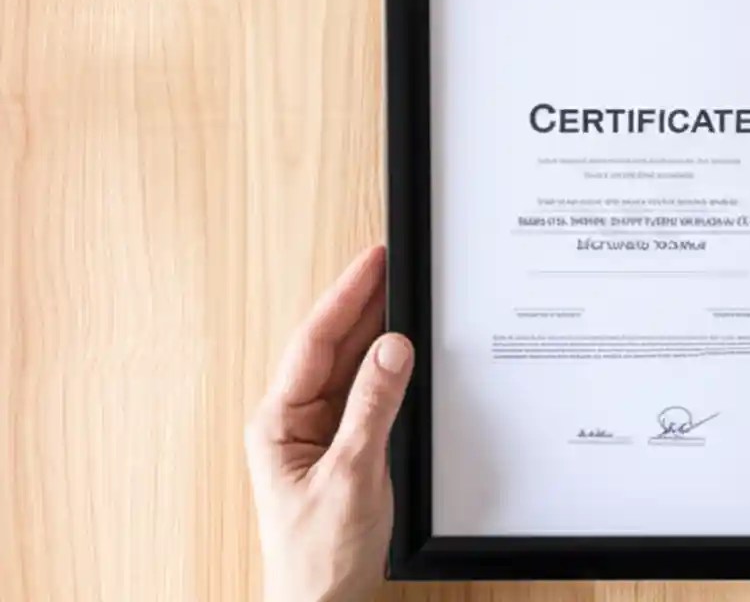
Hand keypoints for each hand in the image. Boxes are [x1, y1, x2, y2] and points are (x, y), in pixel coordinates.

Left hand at [244, 246, 413, 601]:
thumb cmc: (318, 556)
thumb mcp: (351, 475)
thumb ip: (372, 407)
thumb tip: (392, 350)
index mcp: (279, 422)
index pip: (317, 342)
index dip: (346, 296)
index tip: (373, 261)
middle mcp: (295, 420)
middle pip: (332, 346)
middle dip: (362, 302)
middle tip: (393, 263)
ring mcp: (318, 433)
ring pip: (350, 367)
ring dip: (375, 331)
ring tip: (402, 292)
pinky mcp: (342, 447)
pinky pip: (364, 394)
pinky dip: (385, 369)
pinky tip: (402, 350)